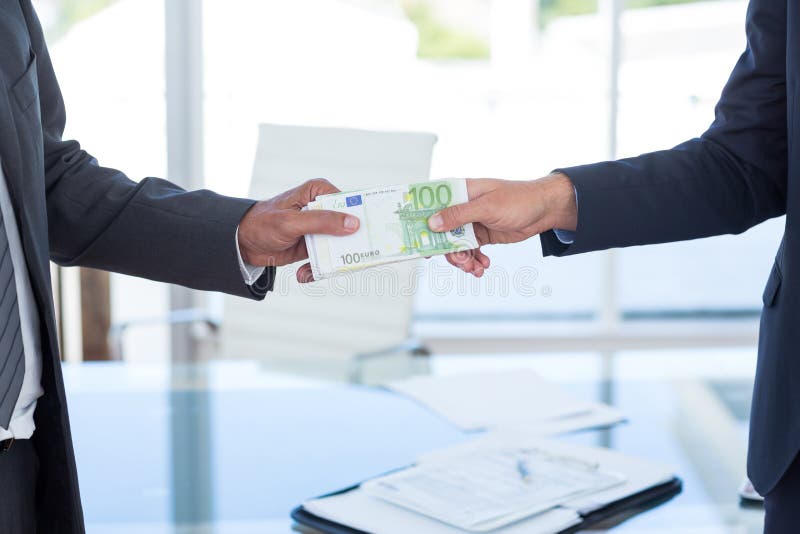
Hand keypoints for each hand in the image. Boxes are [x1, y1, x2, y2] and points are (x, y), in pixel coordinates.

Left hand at [238, 178, 359, 281]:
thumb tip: (353, 224)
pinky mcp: (315, 245)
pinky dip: (317, 270)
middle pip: (348, 228)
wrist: (242, 242)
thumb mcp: (292, 222)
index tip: (370, 235)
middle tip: (352, 262)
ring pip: (339, 247)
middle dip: (347, 247)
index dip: (361, 218)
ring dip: (330, 263)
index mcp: (319, 192)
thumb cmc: (263, 223)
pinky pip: (326, 259)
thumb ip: (322, 221)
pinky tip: (302, 275)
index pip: (349, 203)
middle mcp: (323, 208)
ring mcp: (320, 228)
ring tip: (312, 271)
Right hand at [427, 173, 576, 276]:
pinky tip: (483, 266)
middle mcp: (461, 207)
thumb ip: (459, 215)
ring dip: (462, 260)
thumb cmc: (518, 200)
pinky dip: (474, 261)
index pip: (430, 203)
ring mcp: (470, 223)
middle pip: (440, 231)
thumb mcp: (487, 207)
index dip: (419, 219)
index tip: (415, 239)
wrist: (544, 211)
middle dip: (448, 250)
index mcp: (459, 192)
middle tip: (460, 261)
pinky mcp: (480, 235)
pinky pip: (469, 251)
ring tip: (475, 269)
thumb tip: (432, 222)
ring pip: (455, 245)